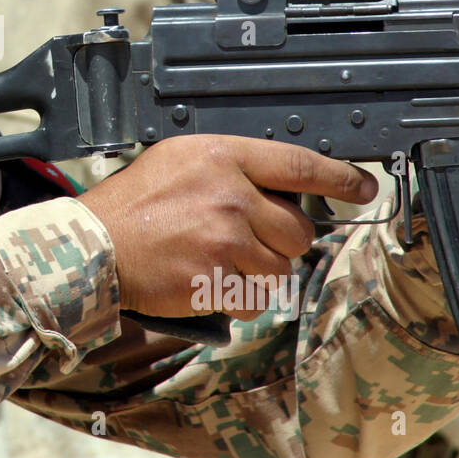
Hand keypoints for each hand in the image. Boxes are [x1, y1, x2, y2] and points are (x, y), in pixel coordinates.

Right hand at [78, 136, 376, 320]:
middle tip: (241, 238)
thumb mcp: (179, 160)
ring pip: (279, 269)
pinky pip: (255, 299)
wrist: (95, 247)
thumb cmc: (132, 205)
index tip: (363, 187)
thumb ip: (230, 167)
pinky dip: (237, 298)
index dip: (340, 178)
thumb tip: (279, 186)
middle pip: (297, 229)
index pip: (298, 165)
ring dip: (256, 272)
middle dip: (278, 240)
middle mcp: (230, 196)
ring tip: (215, 259)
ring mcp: (225, 240)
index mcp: (221, 157)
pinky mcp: (217, 281)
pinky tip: (206, 280)